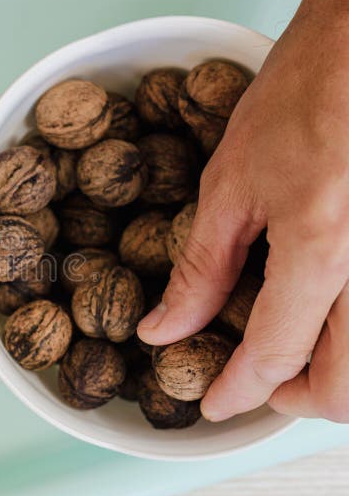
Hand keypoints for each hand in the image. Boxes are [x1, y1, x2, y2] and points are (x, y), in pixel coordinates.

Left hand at [137, 0, 348, 422]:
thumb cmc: (306, 92)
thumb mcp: (231, 183)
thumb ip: (201, 269)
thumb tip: (164, 328)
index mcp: (323, 250)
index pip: (278, 357)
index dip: (239, 392)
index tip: (214, 404)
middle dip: (298, 401)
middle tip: (255, 383)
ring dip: (331, 378)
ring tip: (283, 353)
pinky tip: (319, 314)